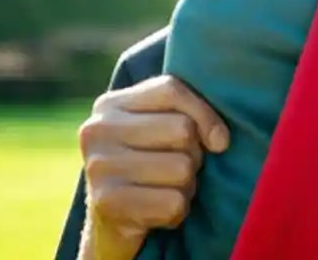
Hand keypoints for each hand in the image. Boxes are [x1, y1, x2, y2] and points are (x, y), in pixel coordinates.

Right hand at [77, 74, 228, 259]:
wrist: (110, 227)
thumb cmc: (149, 167)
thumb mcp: (160, 129)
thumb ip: (187, 112)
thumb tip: (220, 140)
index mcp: (110, 104)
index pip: (172, 90)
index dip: (206, 114)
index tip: (218, 140)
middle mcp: (97, 130)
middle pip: (182, 130)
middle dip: (194, 156)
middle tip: (175, 170)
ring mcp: (98, 167)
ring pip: (182, 169)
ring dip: (186, 187)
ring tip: (165, 190)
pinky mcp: (106, 203)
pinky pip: (173, 204)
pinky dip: (176, 213)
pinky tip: (156, 213)